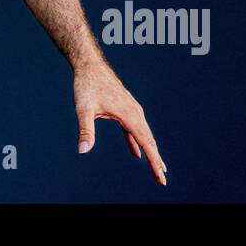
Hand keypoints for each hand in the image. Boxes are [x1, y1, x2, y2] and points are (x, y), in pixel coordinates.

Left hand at [73, 59, 166, 185]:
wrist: (89, 65)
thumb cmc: (86, 85)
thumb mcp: (83, 109)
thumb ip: (85, 130)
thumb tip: (83, 150)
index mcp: (129, 114)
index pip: (146, 142)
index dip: (154, 161)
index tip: (161, 176)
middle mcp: (134, 112)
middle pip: (149, 140)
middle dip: (156, 160)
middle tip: (162, 179)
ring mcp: (131, 109)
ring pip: (144, 134)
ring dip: (150, 151)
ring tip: (156, 167)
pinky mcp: (125, 108)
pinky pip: (134, 129)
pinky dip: (136, 141)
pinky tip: (136, 152)